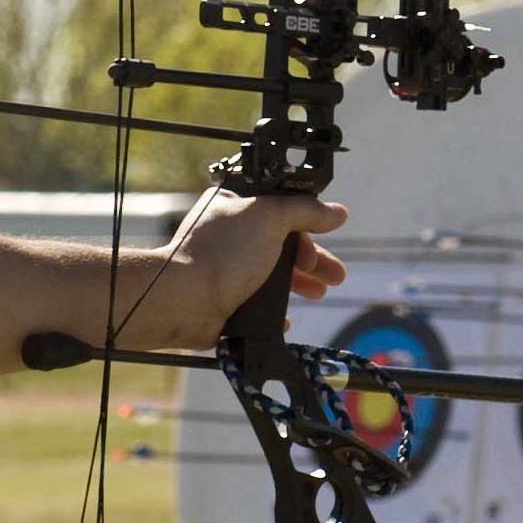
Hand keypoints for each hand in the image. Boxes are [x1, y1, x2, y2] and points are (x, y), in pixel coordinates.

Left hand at [121, 189, 348, 350]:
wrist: (186, 300)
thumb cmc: (223, 253)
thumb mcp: (271, 217)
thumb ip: (306, 211)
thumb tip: (336, 212)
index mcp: (233, 205)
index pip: (279, 209)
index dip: (306, 224)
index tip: (326, 236)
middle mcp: (228, 234)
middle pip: (280, 243)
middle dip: (311, 259)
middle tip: (335, 275)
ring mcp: (224, 267)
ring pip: (271, 274)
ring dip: (299, 283)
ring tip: (318, 292)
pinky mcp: (222, 298)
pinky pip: (255, 303)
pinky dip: (274, 309)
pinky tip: (287, 317)